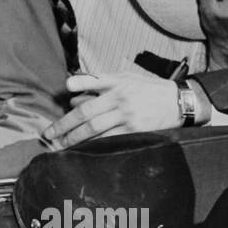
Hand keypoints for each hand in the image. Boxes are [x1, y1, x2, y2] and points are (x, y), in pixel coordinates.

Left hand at [43, 72, 180, 147]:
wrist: (178, 103)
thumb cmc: (148, 89)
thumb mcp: (126, 77)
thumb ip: (100, 82)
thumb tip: (73, 92)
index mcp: (117, 83)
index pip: (92, 83)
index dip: (77, 87)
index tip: (64, 93)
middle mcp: (120, 99)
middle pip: (87, 113)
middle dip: (66, 125)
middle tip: (50, 134)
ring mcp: (127, 117)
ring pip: (96, 129)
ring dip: (76, 138)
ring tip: (61, 145)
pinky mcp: (134, 132)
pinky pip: (109, 140)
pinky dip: (94, 145)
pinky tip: (82, 150)